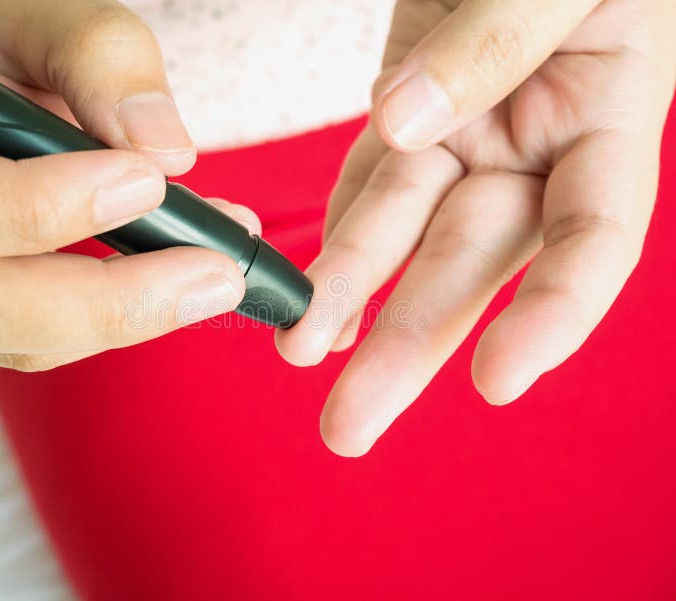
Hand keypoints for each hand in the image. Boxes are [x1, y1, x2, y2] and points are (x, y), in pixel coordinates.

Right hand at [0, 0, 259, 369]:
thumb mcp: (29, 20)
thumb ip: (92, 55)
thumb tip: (162, 147)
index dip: (37, 206)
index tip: (147, 181)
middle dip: (103, 299)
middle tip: (214, 274)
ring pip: (14, 341)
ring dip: (126, 319)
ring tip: (214, 280)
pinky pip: (44, 345)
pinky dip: (118, 321)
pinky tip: (175, 281)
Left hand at [277, 0, 675, 455]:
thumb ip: (499, 40)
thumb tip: (408, 126)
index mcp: (609, 108)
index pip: (593, 235)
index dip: (555, 314)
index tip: (497, 380)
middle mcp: (536, 139)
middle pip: (472, 257)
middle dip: (411, 343)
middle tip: (351, 425)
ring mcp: (467, 129)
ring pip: (404, 228)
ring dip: (349, 295)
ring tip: (300, 357)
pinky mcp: (410, 108)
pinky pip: (370, 179)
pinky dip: (337, 234)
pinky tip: (308, 295)